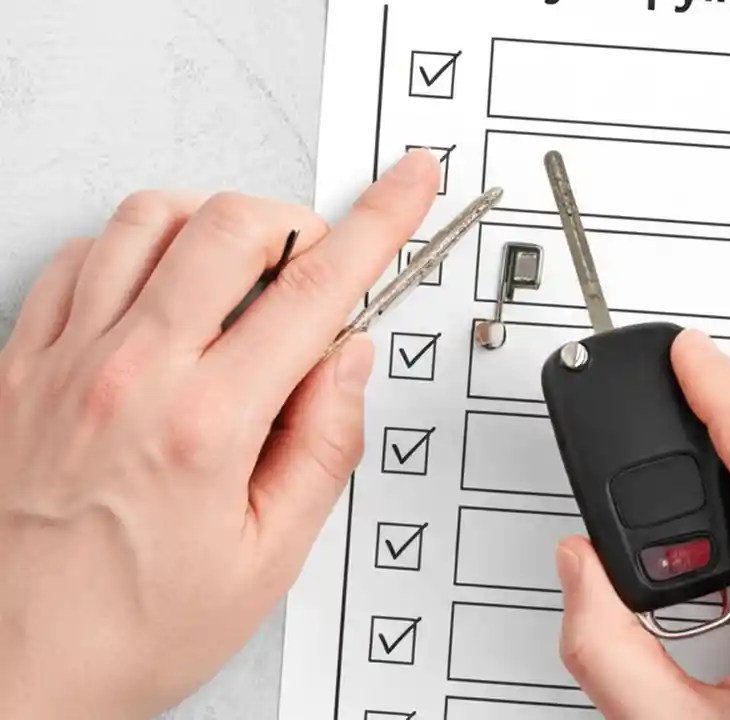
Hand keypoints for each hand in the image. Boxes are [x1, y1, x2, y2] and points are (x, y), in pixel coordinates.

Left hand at [0, 150, 439, 718]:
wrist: (13, 672)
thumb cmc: (129, 631)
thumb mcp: (268, 559)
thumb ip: (322, 446)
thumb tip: (348, 360)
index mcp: (205, 425)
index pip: (317, 290)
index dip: (381, 221)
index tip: (410, 183)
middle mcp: (128, 374)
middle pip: (230, 224)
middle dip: (297, 225)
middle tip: (317, 272)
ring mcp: (64, 362)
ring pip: (148, 219)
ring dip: (214, 227)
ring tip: (240, 280)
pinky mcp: (18, 366)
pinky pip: (77, 258)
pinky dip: (132, 250)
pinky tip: (158, 293)